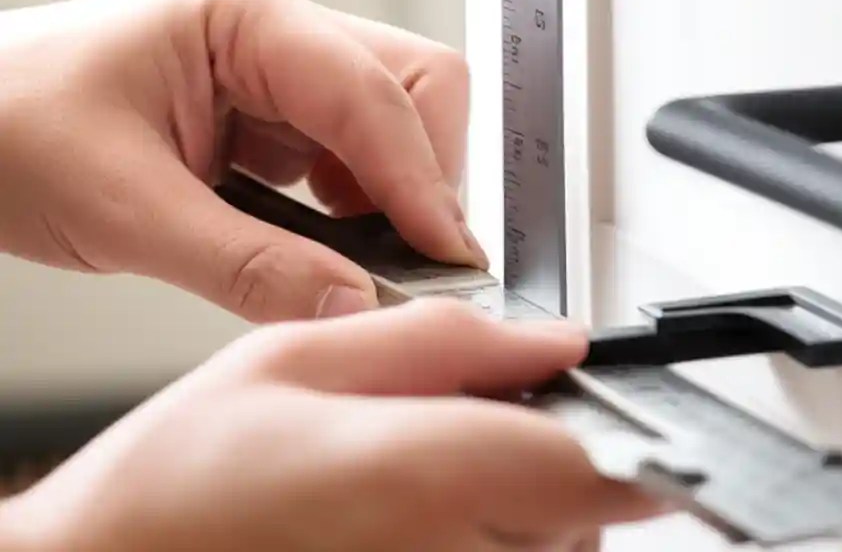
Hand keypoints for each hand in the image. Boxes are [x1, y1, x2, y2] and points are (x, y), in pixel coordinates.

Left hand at [0, 0, 485, 320]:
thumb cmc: (8, 129)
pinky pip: (357, 151)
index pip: (372, 94)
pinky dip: (364, 205)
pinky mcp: (275, 107)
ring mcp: (279, 64)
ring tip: (363, 261)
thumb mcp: (123, 212)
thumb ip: (248, 268)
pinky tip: (330, 244)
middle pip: (414, 85)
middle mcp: (274, 27)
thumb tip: (353, 304)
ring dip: (395, 194)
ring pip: (397, 119)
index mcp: (241, 15)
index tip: (448, 260)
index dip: (420, 182)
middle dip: (424, 176)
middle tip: (415, 262)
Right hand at [0, 300, 664, 550]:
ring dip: (521, 513)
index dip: (637, 443)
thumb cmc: (174, 487)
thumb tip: (552, 340)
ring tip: (412, 484)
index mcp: (424, 474)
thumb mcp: (296, 359)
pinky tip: (407, 526)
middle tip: (457, 430)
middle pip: (584, 512)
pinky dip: (487, 548)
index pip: (602, 468)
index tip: (634, 425)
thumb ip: (443, 342)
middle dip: (552, 461)